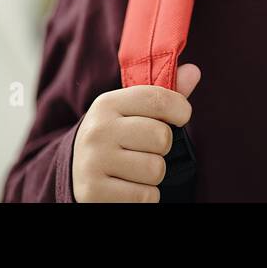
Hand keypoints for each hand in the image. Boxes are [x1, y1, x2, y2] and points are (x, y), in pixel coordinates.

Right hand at [71, 63, 200, 201]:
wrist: (73, 170)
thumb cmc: (114, 136)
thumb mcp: (130, 111)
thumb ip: (163, 94)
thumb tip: (194, 71)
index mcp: (108, 104)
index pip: (159, 99)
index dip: (180, 110)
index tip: (179, 118)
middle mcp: (98, 130)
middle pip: (162, 137)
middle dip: (162, 147)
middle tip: (146, 149)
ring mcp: (93, 162)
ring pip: (156, 169)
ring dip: (153, 175)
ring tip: (135, 170)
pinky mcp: (94, 192)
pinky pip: (146, 196)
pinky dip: (145, 195)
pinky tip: (129, 187)